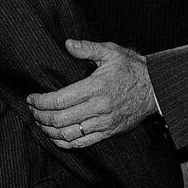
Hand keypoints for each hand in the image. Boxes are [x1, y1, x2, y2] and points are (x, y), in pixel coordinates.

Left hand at [27, 40, 157, 148]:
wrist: (156, 90)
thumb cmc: (132, 69)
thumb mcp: (112, 52)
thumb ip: (88, 48)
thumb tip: (67, 43)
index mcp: (97, 87)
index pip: (60, 99)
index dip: (41, 101)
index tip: (32, 98)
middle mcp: (99, 108)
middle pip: (59, 119)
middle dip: (40, 115)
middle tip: (33, 109)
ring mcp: (103, 123)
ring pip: (67, 134)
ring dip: (49, 130)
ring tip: (40, 121)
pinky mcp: (108, 133)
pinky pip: (81, 143)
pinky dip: (63, 142)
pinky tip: (55, 135)